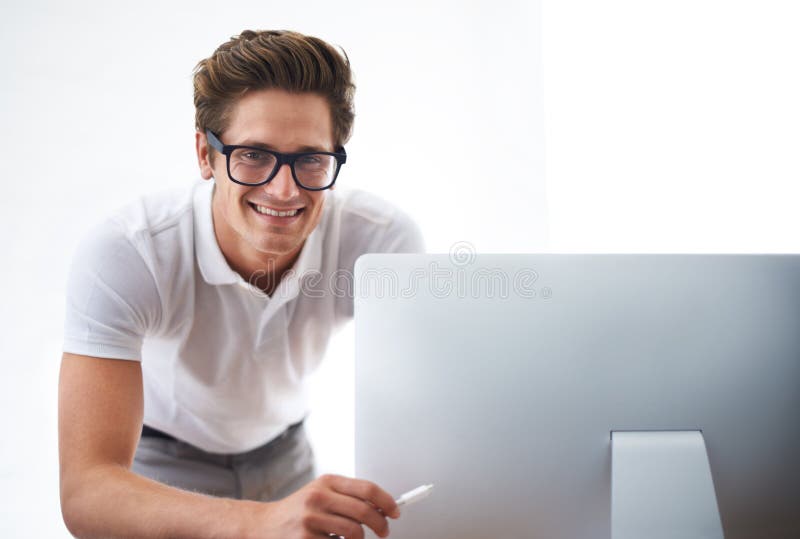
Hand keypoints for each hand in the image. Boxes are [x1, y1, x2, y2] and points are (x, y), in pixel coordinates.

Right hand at [247, 474, 400, 538]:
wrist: (263, 525)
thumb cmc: (297, 510)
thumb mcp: (321, 493)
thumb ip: (348, 496)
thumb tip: (382, 506)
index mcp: (326, 481)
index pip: (367, 489)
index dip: (387, 501)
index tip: (396, 511)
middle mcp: (318, 496)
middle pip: (365, 511)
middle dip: (381, 525)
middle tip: (384, 531)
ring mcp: (311, 519)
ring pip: (354, 532)